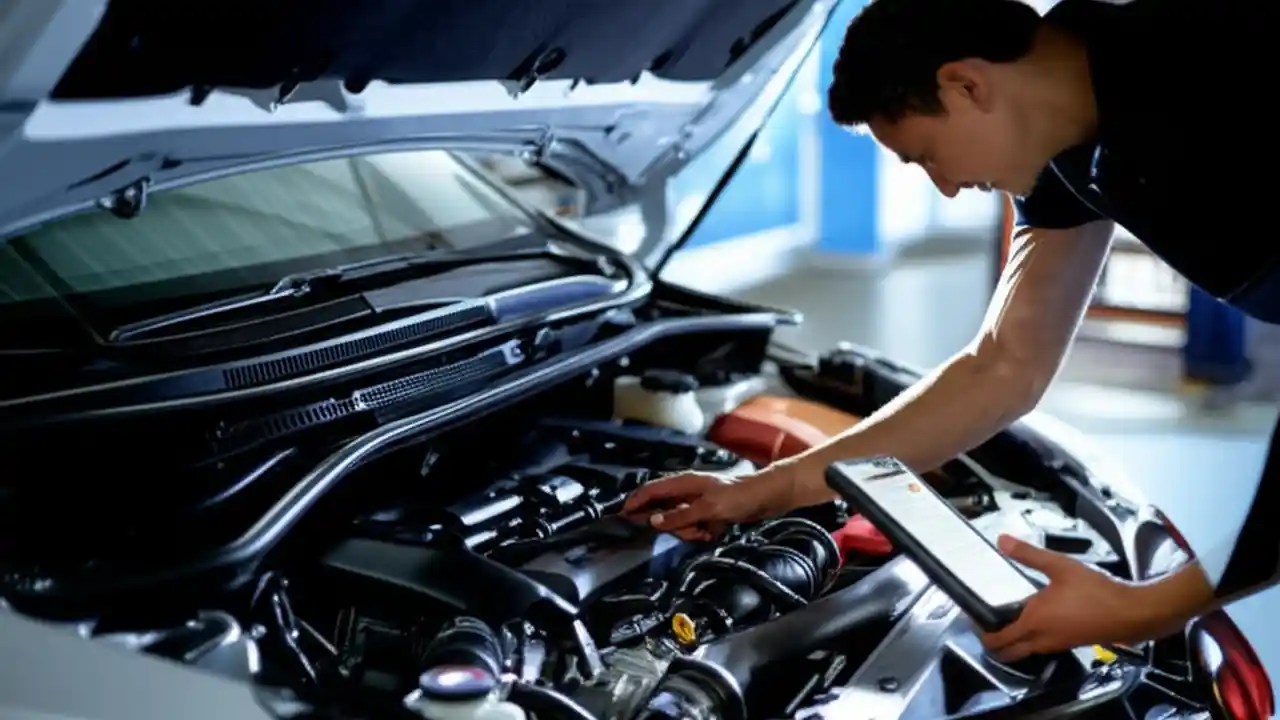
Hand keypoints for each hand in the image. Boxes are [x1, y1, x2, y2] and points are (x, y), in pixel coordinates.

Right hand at [620, 470, 789, 540]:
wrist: (767, 498)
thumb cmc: (739, 496)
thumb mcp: (708, 508)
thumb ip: (681, 515)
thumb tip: (653, 522)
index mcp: (683, 483)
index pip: (650, 491)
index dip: (634, 502)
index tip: (621, 517)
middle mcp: (687, 492)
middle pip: (663, 512)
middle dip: (673, 526)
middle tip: (692, 531)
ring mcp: (697, 504)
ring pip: (679, 523)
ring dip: (689, 532)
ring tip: (706, 531)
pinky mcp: (707, 515)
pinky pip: (693, 529)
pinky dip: (700, 534)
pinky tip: (713, 532)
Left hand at [979, 535, 1194, 660]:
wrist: (1132, 613)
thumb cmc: (1096, 591)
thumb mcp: (1060, 566)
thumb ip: (1029, 554)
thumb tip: (1002, 540)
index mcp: (1033, 623)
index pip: (997, 639)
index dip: (980, 632)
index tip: (973, 617)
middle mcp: (1041, 640)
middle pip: (1006, 653)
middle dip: (992, 642)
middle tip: (985, 621)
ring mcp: (1056, 645)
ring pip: (1024, 651)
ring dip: (1011, 640)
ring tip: (1006, 616)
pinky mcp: (1069, 644)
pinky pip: (1040, 647)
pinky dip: (1029, 638)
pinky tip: (1035, 617)